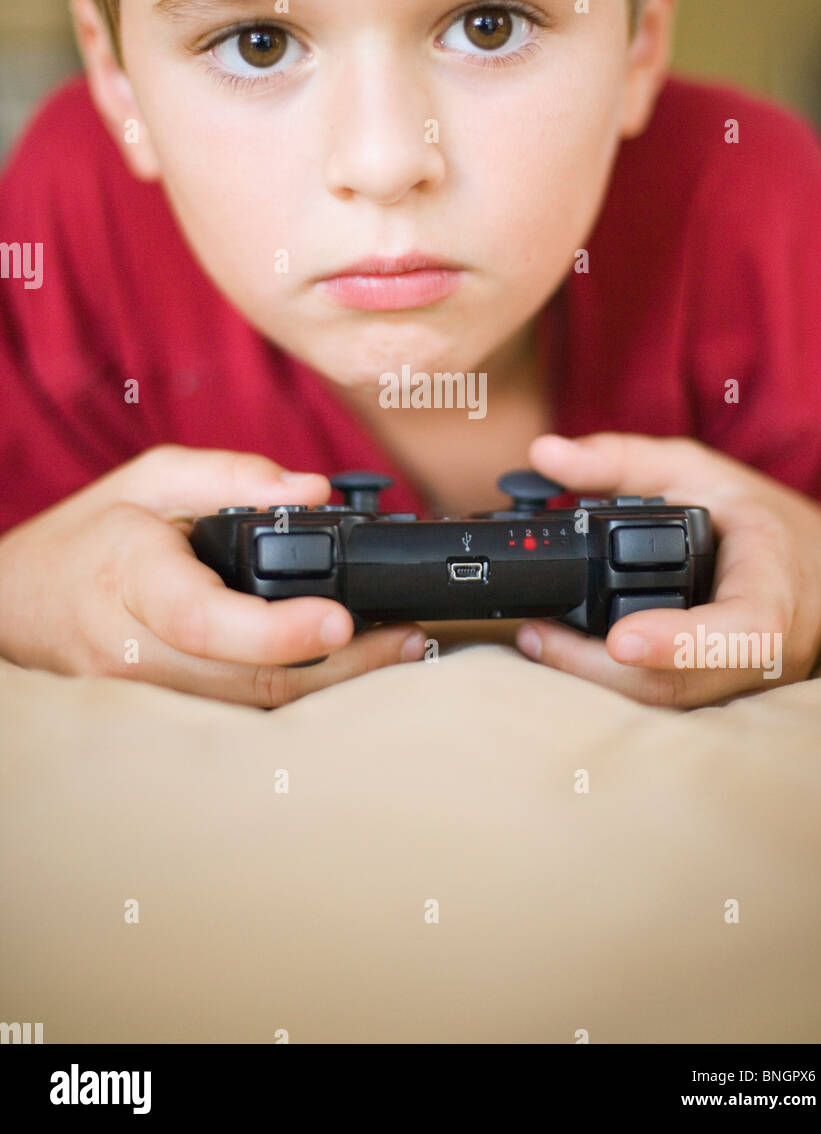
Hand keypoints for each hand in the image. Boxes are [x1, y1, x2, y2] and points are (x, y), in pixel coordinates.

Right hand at [0, 446, 426, 705]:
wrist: (17, 606)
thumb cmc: (88, 540)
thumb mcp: (151, 479)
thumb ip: (233, 476)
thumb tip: (314, 489)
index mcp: (133, 577)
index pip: (207, 619)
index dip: (278, 630)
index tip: (342, 619)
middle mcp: (137, 649)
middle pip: (250, 681)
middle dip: (343, 667)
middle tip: (407, 639)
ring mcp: (146, 697)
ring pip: (252, 712)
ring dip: (333, 689)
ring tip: (396, 654)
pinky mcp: (163, 719)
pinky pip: (240, 718)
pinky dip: (299, 700)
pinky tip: (345, 676)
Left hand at [515, 432, 820, 707]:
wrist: (811, 564)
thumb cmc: (753, 515)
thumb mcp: (693, 469)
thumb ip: (617, 460)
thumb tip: (545, 452)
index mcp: (774, 582)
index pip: (742, 627)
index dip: (681, 641)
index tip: (620, 640)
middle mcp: (769, 647)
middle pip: (683, 682)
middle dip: (600, 669)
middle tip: (536, 634)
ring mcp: (748, 682)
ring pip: (668, 702)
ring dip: (596, 681)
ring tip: (538, 640)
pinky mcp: (722, 697)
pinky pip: (665, 702)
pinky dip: (612, 685)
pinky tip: (568, 656)